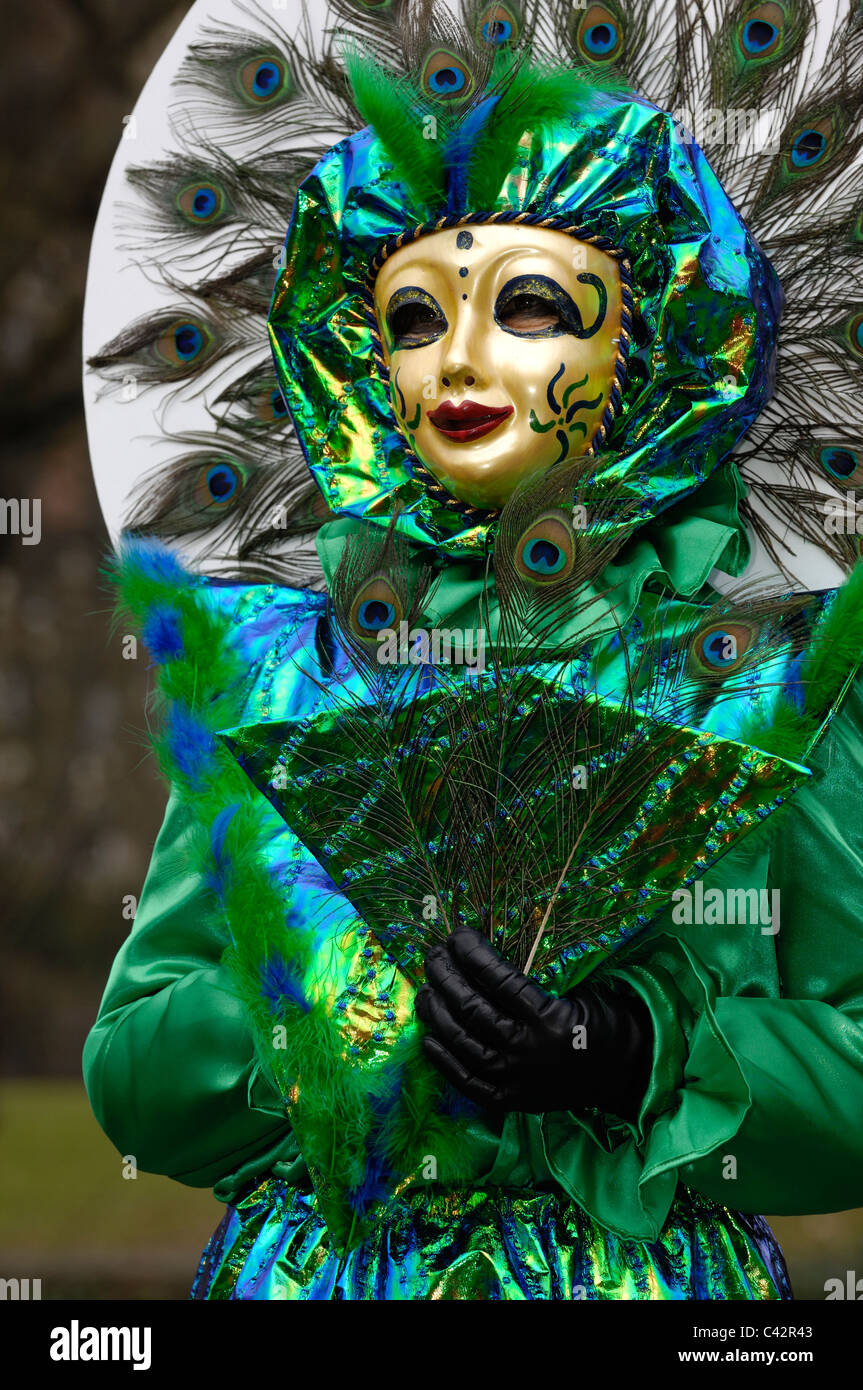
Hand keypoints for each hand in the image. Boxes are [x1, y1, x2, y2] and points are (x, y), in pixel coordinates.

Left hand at [414, 926, 652, 1117]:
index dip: (471, 954)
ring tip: (424, 990)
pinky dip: (444, 1062)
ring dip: (437, 1014)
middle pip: (472, 1009)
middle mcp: (529, 1049)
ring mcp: (517, 1078)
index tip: (456, 934)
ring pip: (464, 1043)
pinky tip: (428, 1039)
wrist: (628, 1072)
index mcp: (549, 1017)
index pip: (497, 979)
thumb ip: (533, 984)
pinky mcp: (511, 1100)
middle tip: (433, 955)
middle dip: (446, 976)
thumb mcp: (579, 992)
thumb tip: (483, 961)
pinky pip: (468, 1082)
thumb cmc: (604, 1023)